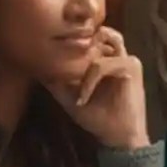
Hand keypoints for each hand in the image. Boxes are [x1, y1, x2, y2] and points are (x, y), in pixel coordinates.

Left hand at [47, 26, 149, 148]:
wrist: (118, 136)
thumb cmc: (97, 118)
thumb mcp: (69, 97)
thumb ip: (56, 81)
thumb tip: (35, 68)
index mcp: (105, 59)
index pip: (91, 36)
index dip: (75, 38)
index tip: (55, 49)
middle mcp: (117, 55)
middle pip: (101, 30)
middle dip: (81, 40)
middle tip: (63, 59)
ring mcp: (125, 58)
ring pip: (99, 43)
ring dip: (83, 62)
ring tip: (73, 80)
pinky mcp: (130, 66)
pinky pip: (102, 64)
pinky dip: (89, 80)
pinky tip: (84, 97)